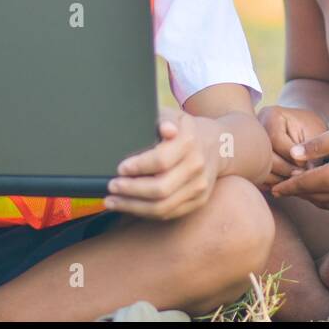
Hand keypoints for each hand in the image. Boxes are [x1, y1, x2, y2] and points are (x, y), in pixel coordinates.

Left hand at [103, 107, 220, 219]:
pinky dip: (145, 212)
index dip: (138, 167)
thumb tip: (166, 129)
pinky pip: (169, 213)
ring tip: (112, 201)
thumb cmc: (184, 129)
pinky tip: (129, 207)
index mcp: (189, 142)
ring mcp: (199, 187)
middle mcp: (197, 167)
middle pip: (161, 189)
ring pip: (163, 207)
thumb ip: (164, 119)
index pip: (161, 161)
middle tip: (111, 186)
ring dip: (133, 207)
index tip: (120, 168)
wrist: (218, 144)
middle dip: (131, 190)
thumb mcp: (174, 116)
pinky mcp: (198, 201)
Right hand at [256, 105, 328, 189]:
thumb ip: (311, 151)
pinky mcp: (252, 161)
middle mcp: (257, 129)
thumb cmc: (310, 129)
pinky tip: (286, 183)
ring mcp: (251, 145)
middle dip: (286, 170)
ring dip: (279, 180)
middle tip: (301, 176)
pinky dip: (273, 183)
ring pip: (260, 169)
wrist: (302, 129)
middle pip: (265, 154)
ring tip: (295, 181)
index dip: (292, 156)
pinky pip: (259, 177)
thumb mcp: (314, 133)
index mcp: (271, 115)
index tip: (307, 164)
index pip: (276, 139)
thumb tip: (304, 173)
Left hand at [268, 120, 328, 211]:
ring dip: (307, 197)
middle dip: (294, 193)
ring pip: (321, 203)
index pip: (301, 185)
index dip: (285, 187)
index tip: (273, 190)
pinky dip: (322, 200)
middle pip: (309, 196)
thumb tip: (293, 154)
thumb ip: (316, 146)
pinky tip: (320, 192)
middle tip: (279, 190)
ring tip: (296, 191)